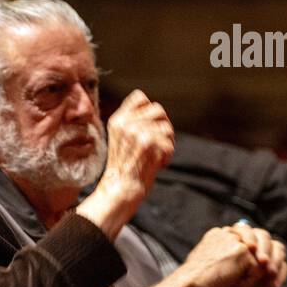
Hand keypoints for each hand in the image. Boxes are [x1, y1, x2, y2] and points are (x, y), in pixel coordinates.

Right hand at [77, 90, 172, 237]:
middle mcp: (125, 123)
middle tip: (158, 144)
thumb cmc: (125, 167)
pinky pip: (169, 143)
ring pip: (166, 127)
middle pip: (158, 110)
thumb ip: (133, 122)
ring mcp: (136, 132)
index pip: (140, 97)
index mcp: (118, 120)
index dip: (150, 110)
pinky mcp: (148, 143)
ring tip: (158, 155)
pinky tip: (157, 164)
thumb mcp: (121, 138)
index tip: (150, 127)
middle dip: (163, 127)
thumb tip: (157, 110)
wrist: (120, 189)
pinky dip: (167, 156)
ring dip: (168, 143)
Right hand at [179, 226, 259, 286]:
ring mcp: (236, 240)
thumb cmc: (195, 279)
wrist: (189, 283)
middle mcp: (228, 233)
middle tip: (239, 283)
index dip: (239, 263)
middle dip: (249, 267)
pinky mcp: (243, 251)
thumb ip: (222, 256)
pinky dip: (249, 283)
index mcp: (218, 234)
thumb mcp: (207, 262)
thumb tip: (237, 263)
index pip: (239, 244)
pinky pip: (256, 270)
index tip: (230, 277)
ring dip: (248, 277)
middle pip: (250, 250)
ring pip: (255, 261)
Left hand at [222, 224, 286, 286]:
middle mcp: (256, 242)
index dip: (249, 236)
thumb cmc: (225, 283)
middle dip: (264, 248)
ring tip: (269, 273)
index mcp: (240, 238)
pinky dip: (280, 275)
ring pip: (278, 248)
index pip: (246, 229)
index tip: (249, 247)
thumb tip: (243, 247)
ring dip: (275, 260)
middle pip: (264, 236)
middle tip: (262, 261)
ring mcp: (269, 253)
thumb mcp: (225, 271)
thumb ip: (233, 257)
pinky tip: (273, 285)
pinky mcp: (279, 266)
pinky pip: (284, 266)